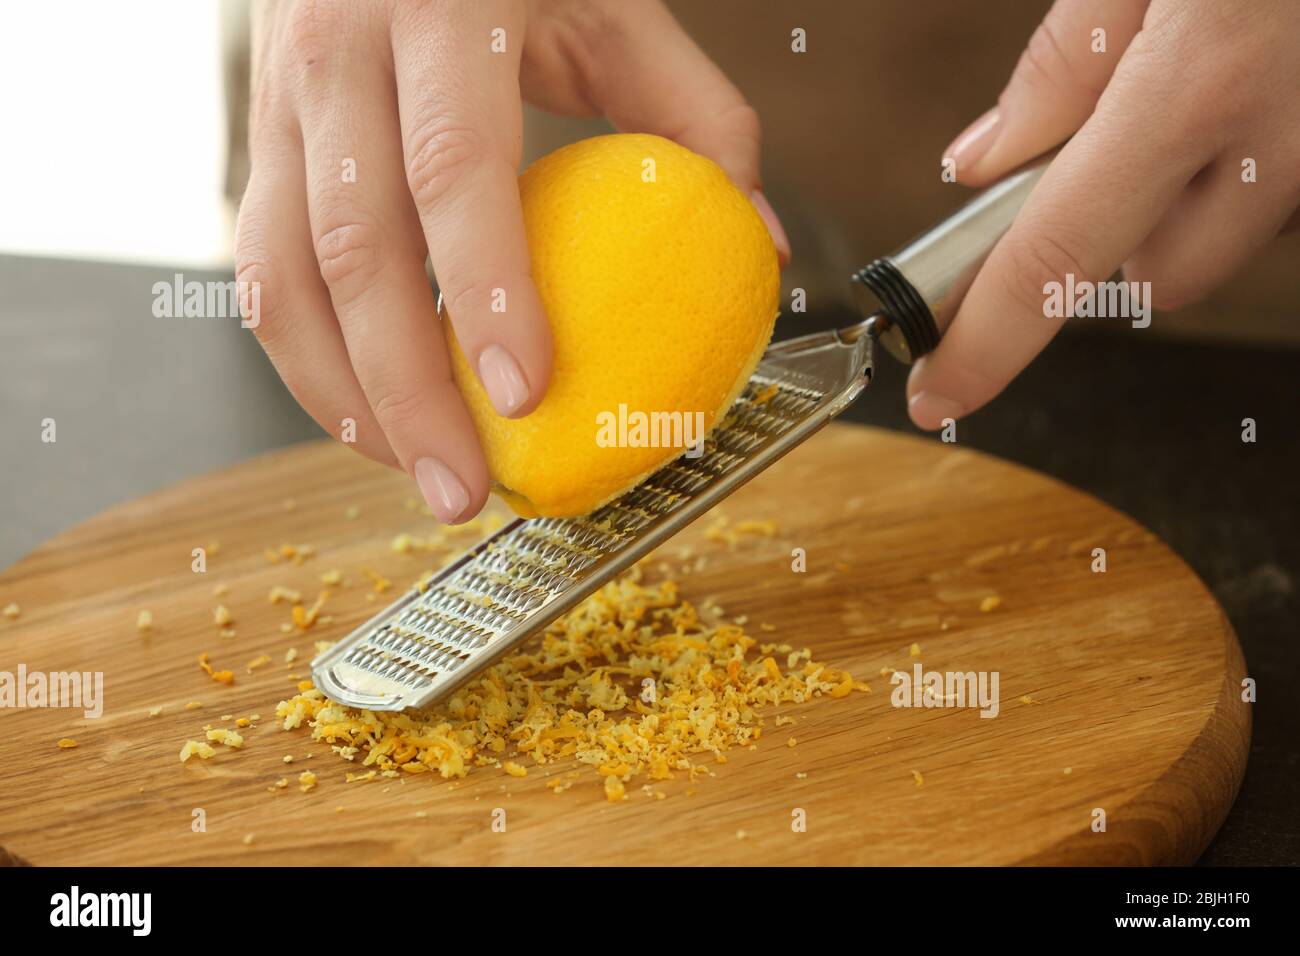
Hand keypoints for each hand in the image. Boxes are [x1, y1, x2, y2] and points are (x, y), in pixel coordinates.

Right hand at [236, 0, 789, 520]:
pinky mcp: (257, 142)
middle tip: (462, 487)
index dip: (485, 289)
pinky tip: (365, 410)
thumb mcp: (613, 4)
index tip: (523, 393)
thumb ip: (693, 115)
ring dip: (342, 395)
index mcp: (438, 8)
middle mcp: (336, 53)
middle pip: (353, 248)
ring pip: (280, 275)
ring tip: (414, 470)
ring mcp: (277, 99)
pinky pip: (259, 268)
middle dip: (404, 389)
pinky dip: (308, 357)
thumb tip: (760, 241)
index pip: (453, 165)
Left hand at [908, 0, 1299, 428]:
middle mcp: (1280, 140)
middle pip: (1154, 276)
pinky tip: (1244, 88)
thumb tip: (988, 160)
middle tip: (1087, 157)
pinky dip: (1239, 170)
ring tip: (1186, 89)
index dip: (986, 342)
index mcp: (1196, 85)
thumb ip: (1063, 61)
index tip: (938, 393)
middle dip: (1102, 243)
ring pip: (1223, 240)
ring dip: (1176, 203)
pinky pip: (1276, 196)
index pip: (1056, 258)